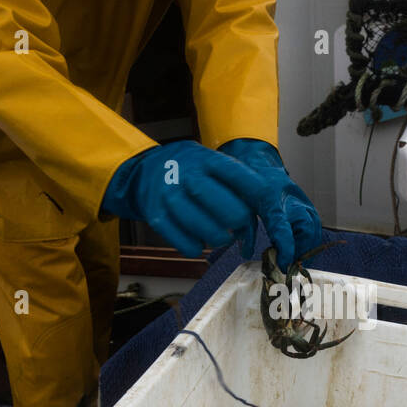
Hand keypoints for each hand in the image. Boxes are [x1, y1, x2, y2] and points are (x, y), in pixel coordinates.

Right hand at [101, 141, 293, 259]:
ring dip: (221, 239)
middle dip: (242, 225)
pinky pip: (189, 246)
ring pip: (212, 233)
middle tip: (239, 228)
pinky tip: (197, 238)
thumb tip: (265, 205)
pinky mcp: (157, 218)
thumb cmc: (185, 170)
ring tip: (219, 235)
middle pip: (231, 212)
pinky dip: (198, 247)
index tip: (266, 209)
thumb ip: (233, 179)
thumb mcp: (207, 161)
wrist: (140, 172)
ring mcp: (170, 198)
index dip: (260, 198)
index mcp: (205, 159)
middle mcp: (187, 176)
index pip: (243, 179)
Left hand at [218, 138, 321, 265]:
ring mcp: (303, 202)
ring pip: (314, 229)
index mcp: (271, 199)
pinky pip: (315, 227)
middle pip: (308, 230)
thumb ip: (245, 229)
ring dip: (307, 248)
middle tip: (288, 264)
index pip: (282, 229)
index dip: (286, 249)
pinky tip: (299, 249)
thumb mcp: (241, 204)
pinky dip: (309, 241)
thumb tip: (246, 252)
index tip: (283, 264)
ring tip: (294, 259)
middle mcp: (291, 200)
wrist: (260, 164)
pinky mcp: (308, 206)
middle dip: (301, 251)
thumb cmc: (249, 183)